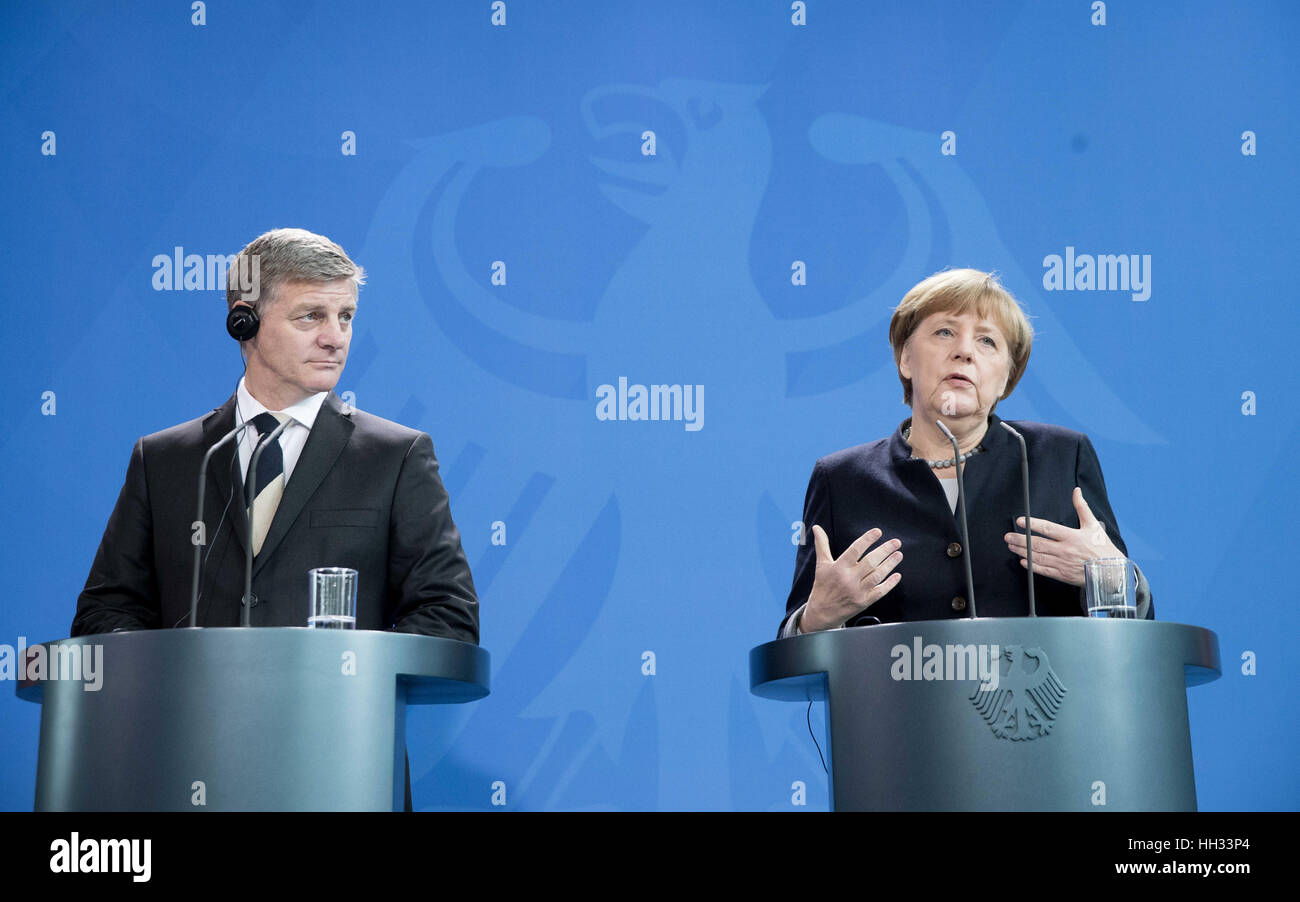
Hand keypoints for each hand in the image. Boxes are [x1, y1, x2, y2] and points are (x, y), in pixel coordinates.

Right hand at [802, 525, 902, 631]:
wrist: (822, 613)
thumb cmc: (822, 586)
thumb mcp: (822, 564)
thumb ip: (822, 545)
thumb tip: (816, 528)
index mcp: (838, 568)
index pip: (855, 550)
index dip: (867, 540)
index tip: (878, 532)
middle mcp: (849, 579)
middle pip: (870, 562)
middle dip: (885, 550)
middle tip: (896, 542)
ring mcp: (858, 591)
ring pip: (877, 575)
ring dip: (890, 564)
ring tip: (898, 554)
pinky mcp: (864, 602)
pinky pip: (880, 591)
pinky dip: (890, 584)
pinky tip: (897, 575)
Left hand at [1003, 487, 1123, 586]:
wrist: (1111, 572)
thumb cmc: (1102, 548)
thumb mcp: (1093, 525)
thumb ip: (1082, 507)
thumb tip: (1076, 491)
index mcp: (1072, 537)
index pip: (1048, 528)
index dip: (1033, 524)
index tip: (1020, 521)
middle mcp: (1065, 550)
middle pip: (1037, 544)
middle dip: (1020, 539)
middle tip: (1008, 536)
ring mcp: (1063, 563)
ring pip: (1037, 556)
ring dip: (1022, 551)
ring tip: (1011, 546)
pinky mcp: (1062, 575)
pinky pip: (1044, 570)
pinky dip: (1031, 566)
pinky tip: (1023, 561)